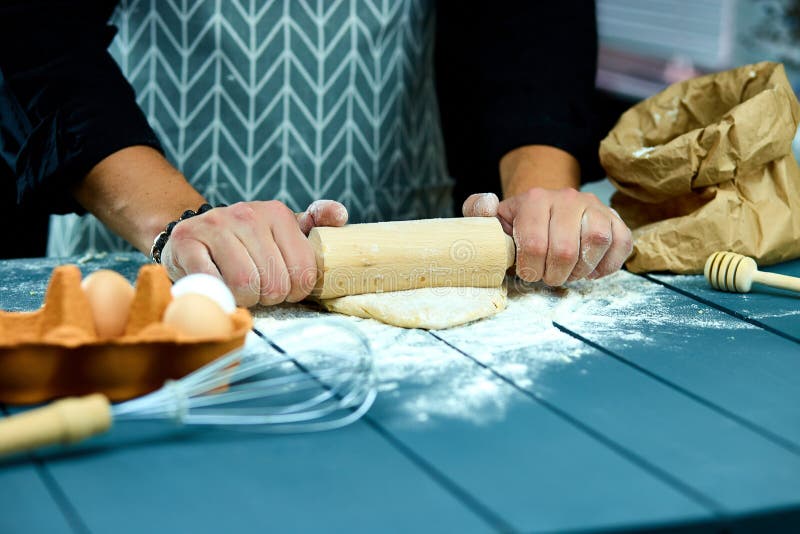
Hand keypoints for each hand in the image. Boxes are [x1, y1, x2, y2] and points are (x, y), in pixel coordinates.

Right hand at [161, 199, 347, 305]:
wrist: (192, 235)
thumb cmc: (246, 242)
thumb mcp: (282, 230)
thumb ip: (314, 223)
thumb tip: (341, 216)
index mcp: (277, 214)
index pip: (303, 272)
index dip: (295, 292)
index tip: (283, 288)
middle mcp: (247, 214)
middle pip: (275, 284)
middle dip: (268, 298)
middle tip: (257, 290)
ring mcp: (215, 225)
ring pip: (245, 286)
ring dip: (243, 300)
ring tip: (239, 290)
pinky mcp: (186, 241)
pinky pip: (213, 284)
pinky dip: (218, 296)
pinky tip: (218, 289)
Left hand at [463, 190, 631, 285]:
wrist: (546, 209)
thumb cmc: (518, 224)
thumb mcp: (492, 220)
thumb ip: (478, 213)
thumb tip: (486, 203)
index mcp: (534, 199)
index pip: (534, 244)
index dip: (531, 269)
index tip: (528, 273)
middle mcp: (567, 198)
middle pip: (565, 250)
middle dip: (553, 275)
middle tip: (547, 277)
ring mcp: (593, 206)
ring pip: (596, 242)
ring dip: (581, 270)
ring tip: (568, 273)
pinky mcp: (614, 218)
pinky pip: (622, 243)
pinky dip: (608, 264)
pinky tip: (591, 270)